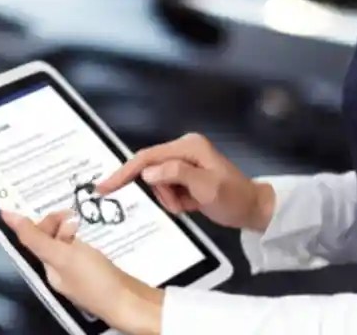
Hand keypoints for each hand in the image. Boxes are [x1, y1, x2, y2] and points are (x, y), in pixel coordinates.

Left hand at [2, 210, 164, 334]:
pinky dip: (84, 239)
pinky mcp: (95, 273)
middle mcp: (60, 272)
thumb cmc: (95, 279)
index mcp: (49, 269)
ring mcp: (79, 274)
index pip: (36, 239)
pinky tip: (95, 235)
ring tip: (83, 223)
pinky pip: (82, 251)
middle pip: (50, 241)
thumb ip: (34, 237)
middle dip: (57, 224)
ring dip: (71, 230)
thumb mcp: (61, 255)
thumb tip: (5, 215)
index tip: (63, 211)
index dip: (44, 222)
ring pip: (67, 245)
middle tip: (74, 214)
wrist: (130, 302)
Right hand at [97, 133, 275, 232]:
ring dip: (169, 199)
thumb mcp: (206, 188)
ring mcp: (184, 162)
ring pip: (157, 183)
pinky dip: (175, 201)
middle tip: (180, 205)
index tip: (103, 187)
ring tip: (190, 206)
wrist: (253, 209)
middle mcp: (184, 149)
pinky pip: (167, 189)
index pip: (147, 157)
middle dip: (161, 193)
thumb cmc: (233, 198)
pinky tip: (191, 204)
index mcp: (188, 146)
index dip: (124, 172)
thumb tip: (147, 172)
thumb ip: (176, 175)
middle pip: (151, 171)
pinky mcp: (185, 176)